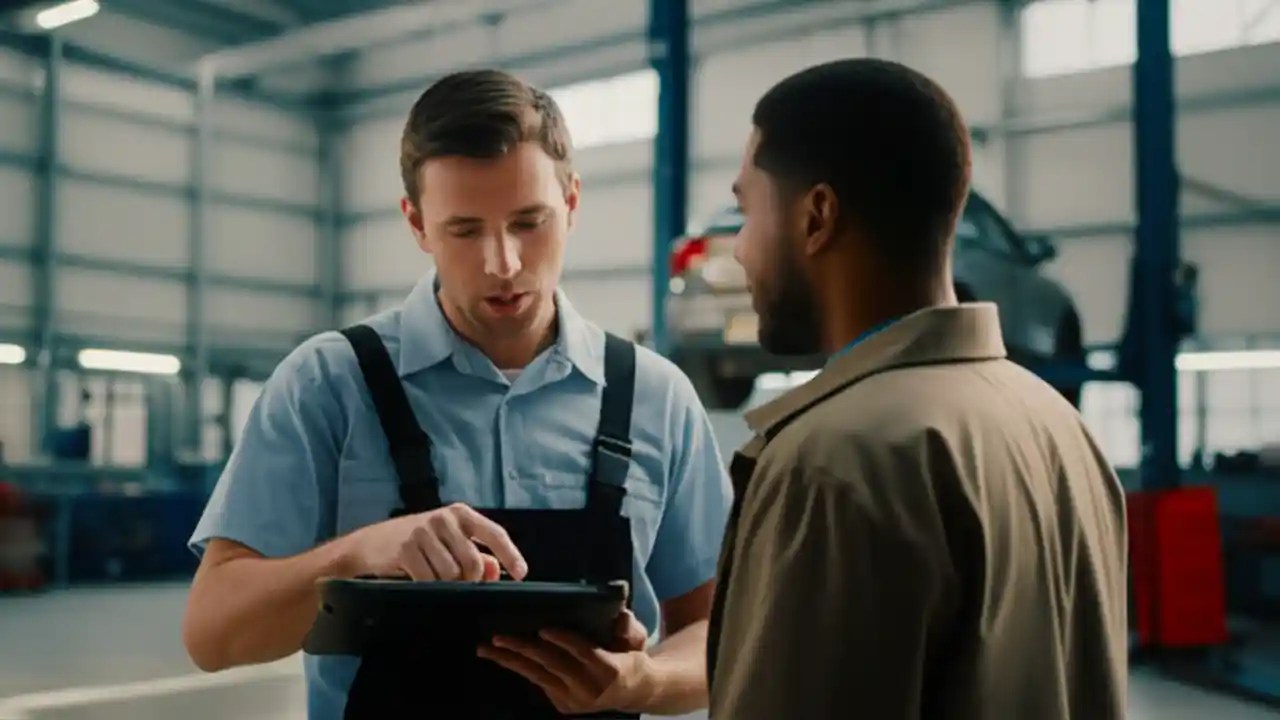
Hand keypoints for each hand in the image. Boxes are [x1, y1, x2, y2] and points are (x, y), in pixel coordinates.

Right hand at [339, 502, 527, 581]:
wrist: (371, 544)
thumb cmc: (417, 543)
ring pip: (452, 574)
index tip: (522, 574)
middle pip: (473, 562)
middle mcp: (444, 518)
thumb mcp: (449, 543)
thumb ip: (477, 555)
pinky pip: (429, 579)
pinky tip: (419, 580)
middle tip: (459, 585)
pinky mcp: (405, 548)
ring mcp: (423, 531)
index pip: (494, 533)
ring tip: (433, 578)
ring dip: (446, 585)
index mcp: (461, 514)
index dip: (511, 555)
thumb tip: (497, 571)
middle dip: (471, 581)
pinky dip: (428, 586)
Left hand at [478, 610, 654, 714]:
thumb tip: (619, 614)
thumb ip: (629, 627)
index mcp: (610, 670)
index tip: (543, 629)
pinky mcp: (563, 705)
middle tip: (500, 636)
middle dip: (524, 650)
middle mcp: (589, 689)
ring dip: (510, 661)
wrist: (634, 692)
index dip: (563, 640)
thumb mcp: (638, 639)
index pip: (583, 653)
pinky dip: (520, 668)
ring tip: (487, 648)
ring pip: (538, 676)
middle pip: (553, 665)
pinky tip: (502, 656)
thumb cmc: (632, 656)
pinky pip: (538, 682)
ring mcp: (574, 700)